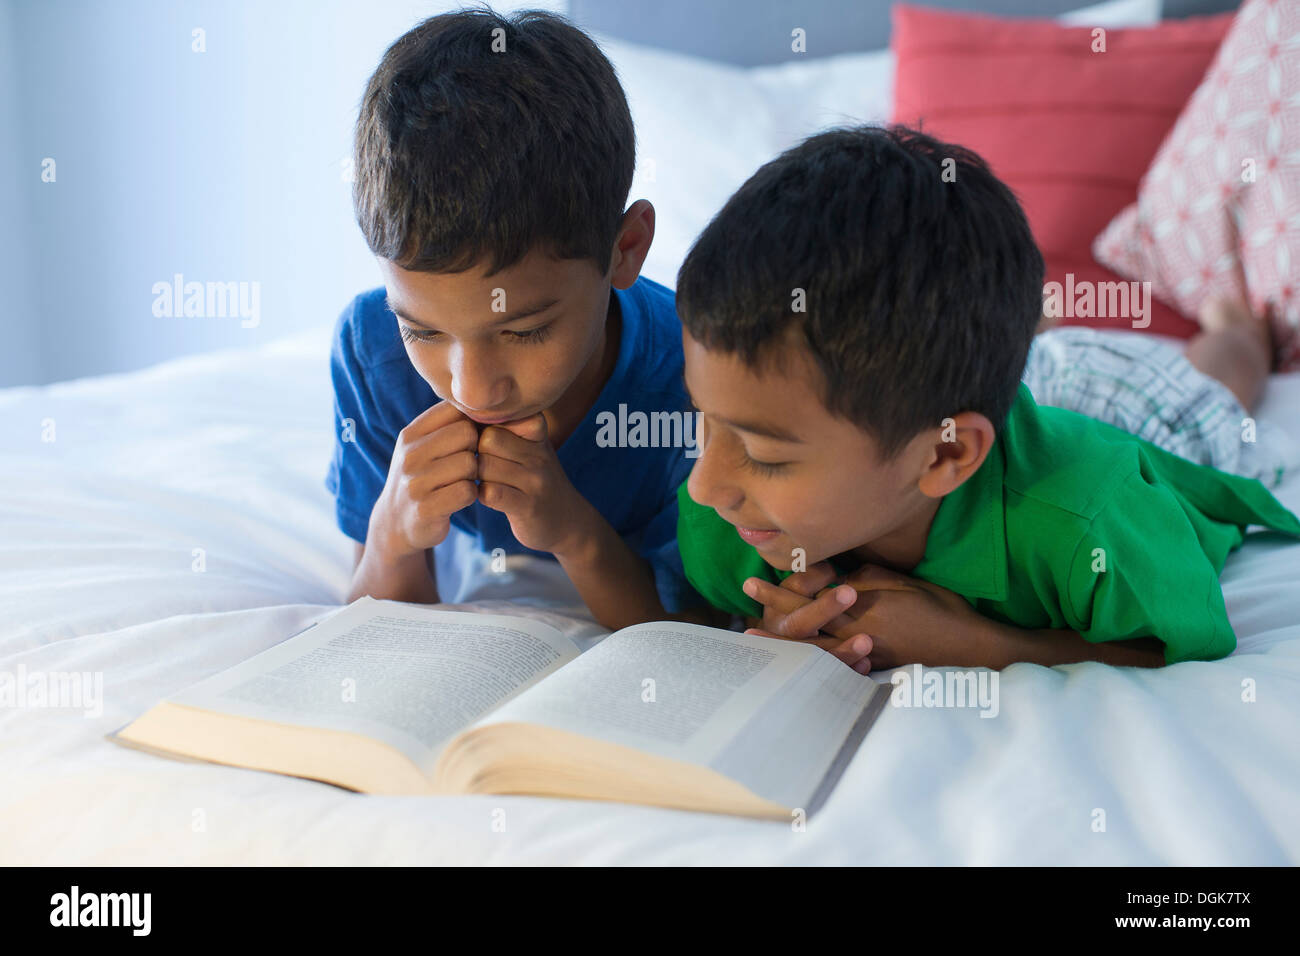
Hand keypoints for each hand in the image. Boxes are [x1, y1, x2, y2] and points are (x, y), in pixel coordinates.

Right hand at [371, 401, 479, 557]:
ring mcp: (415, 483)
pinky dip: (471, 495)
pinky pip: (468, 491)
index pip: (456, 410)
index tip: (474, 438)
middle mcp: (409, 455)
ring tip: (463, 480)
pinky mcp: (426, 509)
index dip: (472, 422)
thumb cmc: (420, 476)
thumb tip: (484, 398)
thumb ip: (446, 423)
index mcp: (410, 434)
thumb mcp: (422, 445)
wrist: (396, 523)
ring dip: (474, 474)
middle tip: (468, 463)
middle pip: (467, 434)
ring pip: (470, 463)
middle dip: (475, 448)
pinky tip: (460, 497)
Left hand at [476, 412, 594, 554]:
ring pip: (485, 466)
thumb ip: (503, 426)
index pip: (497, 416)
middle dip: (477, 453)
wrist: (567, 520)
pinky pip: (489, 493)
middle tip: (483, 465)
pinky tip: (491, 497)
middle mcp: (540, 453)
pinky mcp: (528, 506)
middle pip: (487, 440)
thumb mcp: (529, 444)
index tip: (488, 443)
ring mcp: (536, 480)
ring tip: (488, 481)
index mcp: (538, 431)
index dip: (483, 429)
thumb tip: (462, 411)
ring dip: (478, 477)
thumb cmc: (535, 476)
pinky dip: (482, 495)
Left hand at [744, 561, 992, 673]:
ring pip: (813, 647)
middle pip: (805, 625)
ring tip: (755, 636)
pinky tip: (796, 657)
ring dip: (783, 640)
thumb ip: (866, 580)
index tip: (753, 583)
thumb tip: (838, 581)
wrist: (970, 647)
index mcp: (863, 608)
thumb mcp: (903, 582)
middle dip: (773, 614)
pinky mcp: (874, 668)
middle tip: (744, 609)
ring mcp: (864, 655)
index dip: (781, 592)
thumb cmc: (942, 609)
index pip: (811, 599)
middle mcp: (857, 634)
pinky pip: (834, 662)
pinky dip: (811, 657)